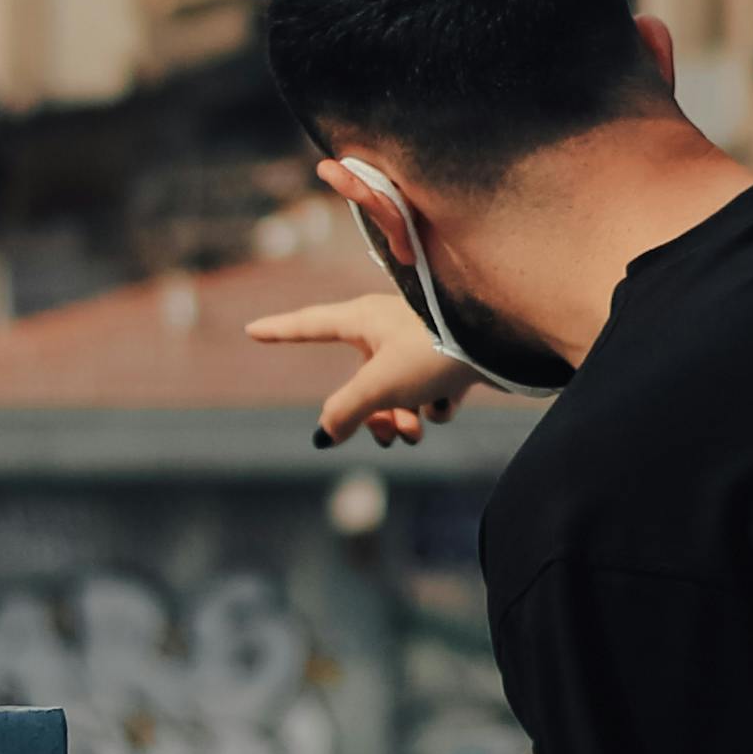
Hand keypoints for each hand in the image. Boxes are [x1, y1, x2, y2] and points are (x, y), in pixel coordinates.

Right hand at [254, 286, 480, 447]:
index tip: (252, 329)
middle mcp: (388, 327)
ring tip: (418, 427)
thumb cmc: (433, 348)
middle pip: (359, 383)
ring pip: (394, 393)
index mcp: (363, 318)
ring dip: (402, 419)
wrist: (500, 340)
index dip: (280, 331)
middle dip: (371, 415)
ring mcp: (419, 342)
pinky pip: (427, 393)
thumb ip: (344, 412)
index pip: (309, 325)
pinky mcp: (449, 357)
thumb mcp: (379, 385)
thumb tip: (324, 435)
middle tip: (388, 433)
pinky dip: (435, 405)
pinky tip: (451, 399)